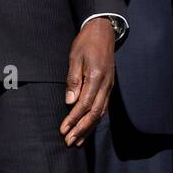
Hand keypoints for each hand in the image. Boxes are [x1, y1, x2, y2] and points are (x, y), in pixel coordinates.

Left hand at [60, 17, 114, 146]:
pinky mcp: (109, 86)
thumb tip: (70, 102)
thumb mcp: (75, 57)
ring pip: (101, 113)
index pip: (84, 105)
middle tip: (70, 141)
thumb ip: (73, 80)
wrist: (104, 31)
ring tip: (78, 140)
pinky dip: (95, 119)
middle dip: (81, 129)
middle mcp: (106, 85)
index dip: (73, 119)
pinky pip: (103, 107)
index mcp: (97, 77)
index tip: (63, 129)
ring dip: (89, 128)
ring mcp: (109, 86)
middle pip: (94, 114)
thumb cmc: (87, 42)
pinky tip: (88, 126)